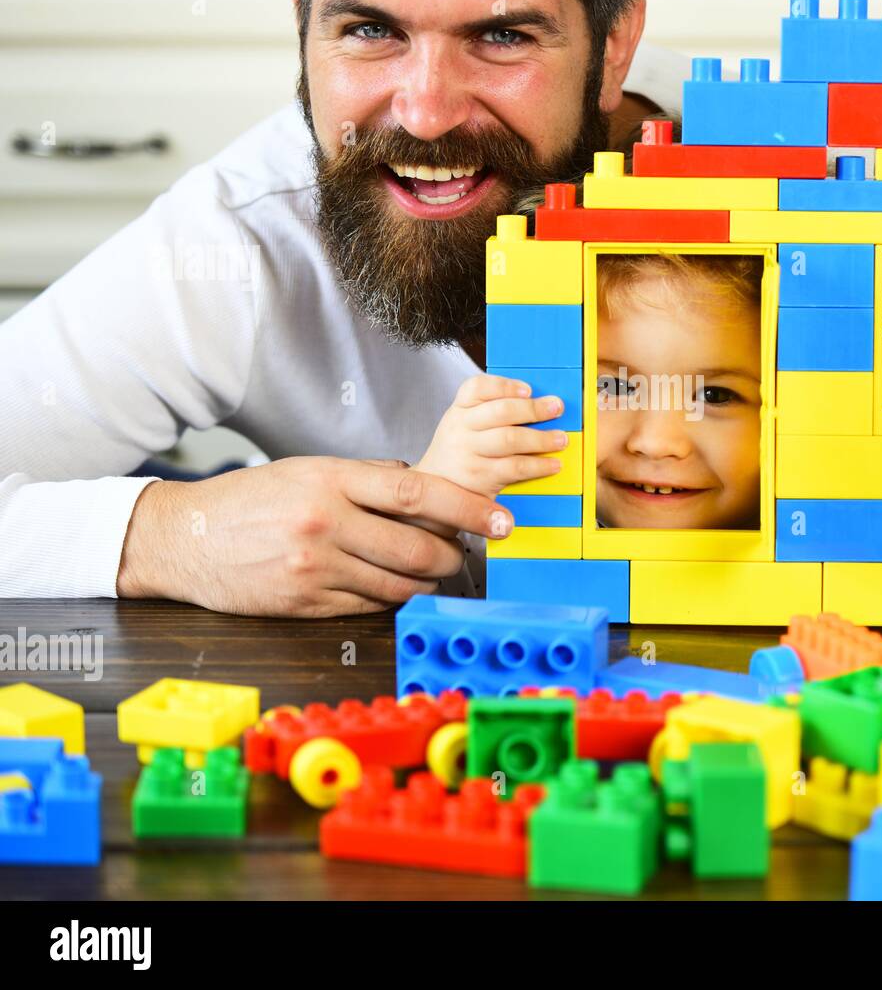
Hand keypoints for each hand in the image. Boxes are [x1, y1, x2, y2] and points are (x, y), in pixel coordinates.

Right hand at [116, 456, 512, 616]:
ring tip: (431, 571)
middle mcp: (326, 523)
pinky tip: (392, 589)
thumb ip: (365, 477)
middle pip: (418, 547)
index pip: (419, 493)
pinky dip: (390, 600)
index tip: (502, 519)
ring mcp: (315, 568)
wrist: (184, 538)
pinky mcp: (304, 604)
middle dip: (454, 555)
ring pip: (398, 585)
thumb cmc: (251, 500)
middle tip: (465, 553)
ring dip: (426, 582)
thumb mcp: (307, 469)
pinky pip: (367, 607)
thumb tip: (418, 483)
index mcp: (332, 480)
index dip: (470, 508)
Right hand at [416, 374, 568, 497]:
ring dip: (542, 438)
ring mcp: (468, 453)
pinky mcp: (479, 478)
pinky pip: (515, 467)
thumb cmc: (460, 452)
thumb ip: (491, 412)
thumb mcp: (464, 425)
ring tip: (561, 439)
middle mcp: (460, 428)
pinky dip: (538, 465)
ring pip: (510, 439)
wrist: (434, 490)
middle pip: (501, 411)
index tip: (528, 389)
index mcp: (459, 409)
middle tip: (557, 408)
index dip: (506, 385)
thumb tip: (539, 404)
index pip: (477, 387)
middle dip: (534, 409)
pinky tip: (552, 464)